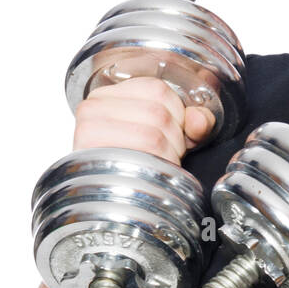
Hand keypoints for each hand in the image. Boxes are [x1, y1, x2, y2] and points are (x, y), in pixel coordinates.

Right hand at [72, 77, 215, 165]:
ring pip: (153, 135)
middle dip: (175, 139)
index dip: (177, 113)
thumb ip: (188, 121)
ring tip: (159, 164)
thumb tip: (200, 120)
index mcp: (108, 94)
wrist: (99, 199)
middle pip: (158, 112)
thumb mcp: (163, 134)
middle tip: (167, 153)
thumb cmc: (127, 162)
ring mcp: (88, 128)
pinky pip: (143, 155)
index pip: (157, 89)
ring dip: (168, 155)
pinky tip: (153, 173)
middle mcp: (93, 106)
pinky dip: (159, 166)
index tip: (173, 132)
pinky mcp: (90, 153)